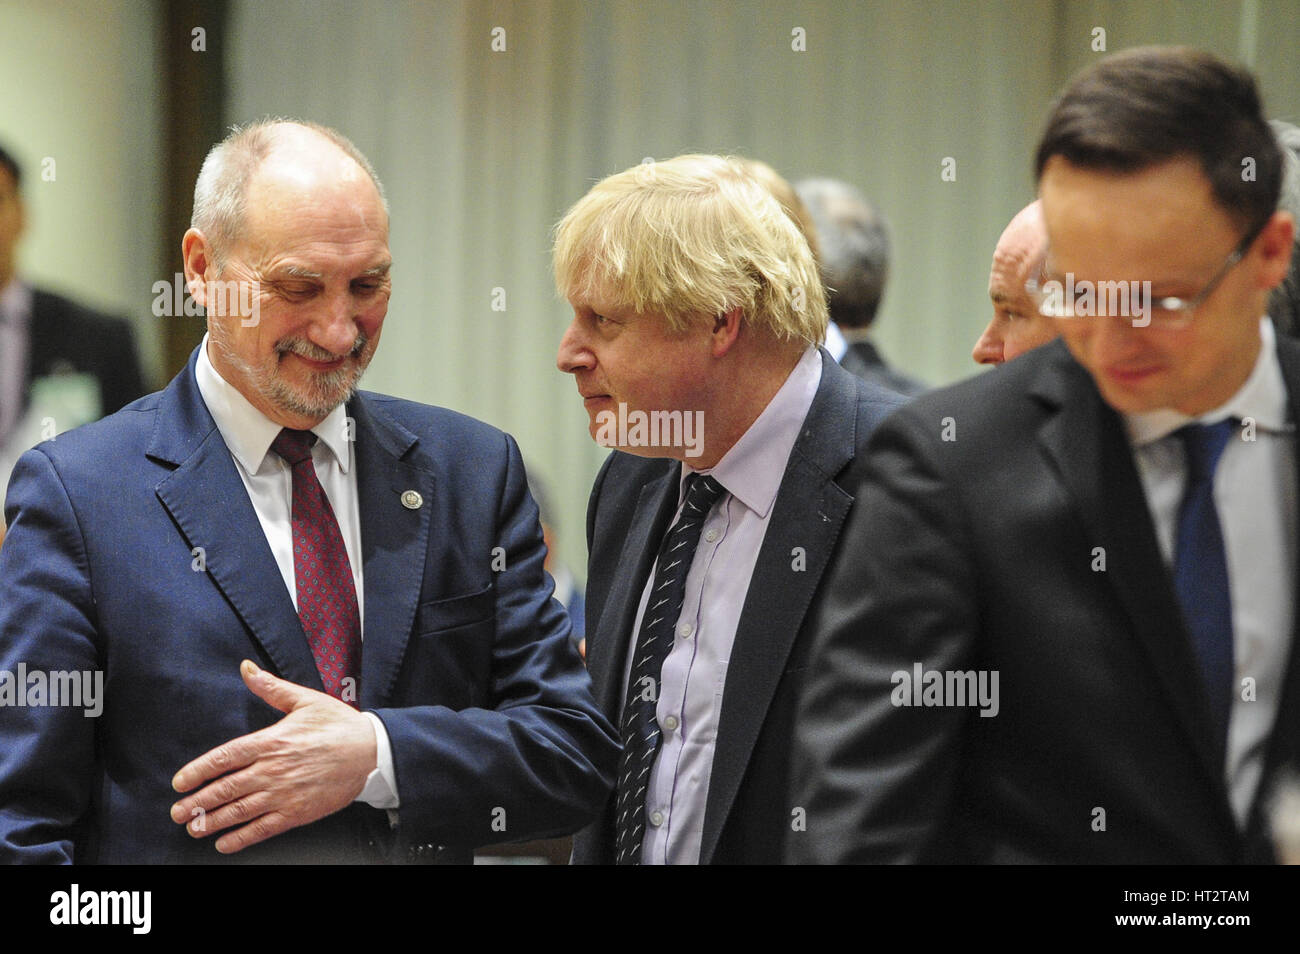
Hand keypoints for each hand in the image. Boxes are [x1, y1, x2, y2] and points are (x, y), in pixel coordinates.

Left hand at [170, 660, 376, 853]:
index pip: (224, 758)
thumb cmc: (338, 724)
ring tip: (194, 828)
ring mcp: (283, 794)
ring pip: (239, 811)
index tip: (179, 783)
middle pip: (225, 788)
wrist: (371, 751)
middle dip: (197, 802)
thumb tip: (246, 668)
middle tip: (177, 812)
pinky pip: (262, 828)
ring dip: (212, 822)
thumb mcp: (305, 700)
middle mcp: (272, 769)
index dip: (198, 771)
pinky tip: (224, 844)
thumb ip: (271, 688)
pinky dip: (241, 838)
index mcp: (271, 740)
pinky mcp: (297, 812)